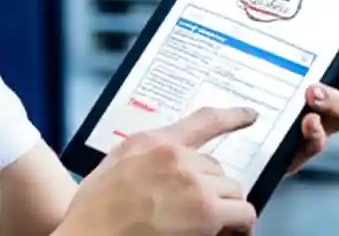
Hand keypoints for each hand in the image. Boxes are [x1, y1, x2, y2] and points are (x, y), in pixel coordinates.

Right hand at [57, 107, 259, 235]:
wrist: (89, 235)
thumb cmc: (94, 213)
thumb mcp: (114, 166)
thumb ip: (143, 157)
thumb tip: (167, 167)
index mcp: (151, 141)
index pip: (201, 121)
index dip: (231, 116)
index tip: (249, 114)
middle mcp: (174, 155)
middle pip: (216, 167)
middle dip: (211, 190)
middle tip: (197, 211)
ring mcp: (192, 181)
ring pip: (232, 189)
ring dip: (224, 207)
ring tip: (209, 225)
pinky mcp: (205, 210)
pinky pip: (243, 213)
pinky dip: (239, 225)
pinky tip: (227, 233)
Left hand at [171, 0, 338, 173]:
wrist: (191, 141)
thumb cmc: (210, 78)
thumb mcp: (203, 35)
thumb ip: (197, 2)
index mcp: (308, 54)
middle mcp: (318, 85)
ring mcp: (309, 119)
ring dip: (338, 101)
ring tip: (313, 91)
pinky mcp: (290, 150)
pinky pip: (315, 146)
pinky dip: (315, 136)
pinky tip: (304, 124)